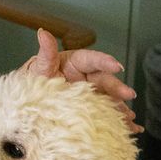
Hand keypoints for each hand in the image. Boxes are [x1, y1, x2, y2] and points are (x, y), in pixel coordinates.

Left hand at [24, 29, 142, 132]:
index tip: (116, 66)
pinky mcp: (91, 107)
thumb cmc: (35, 78)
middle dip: (117, 87)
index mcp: (76, 62)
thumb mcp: (40, 66)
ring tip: (130, 117)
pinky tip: (130, 127)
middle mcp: (86, 76)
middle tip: (128, 94)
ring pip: (109, 98)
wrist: (30, 97)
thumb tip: (42, 32)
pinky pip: (106, 113)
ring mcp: (90, 92)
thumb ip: (46, 52)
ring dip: (121, 107)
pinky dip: (118, 120)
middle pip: (104, 80)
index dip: (105, 62)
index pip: (92, 60)